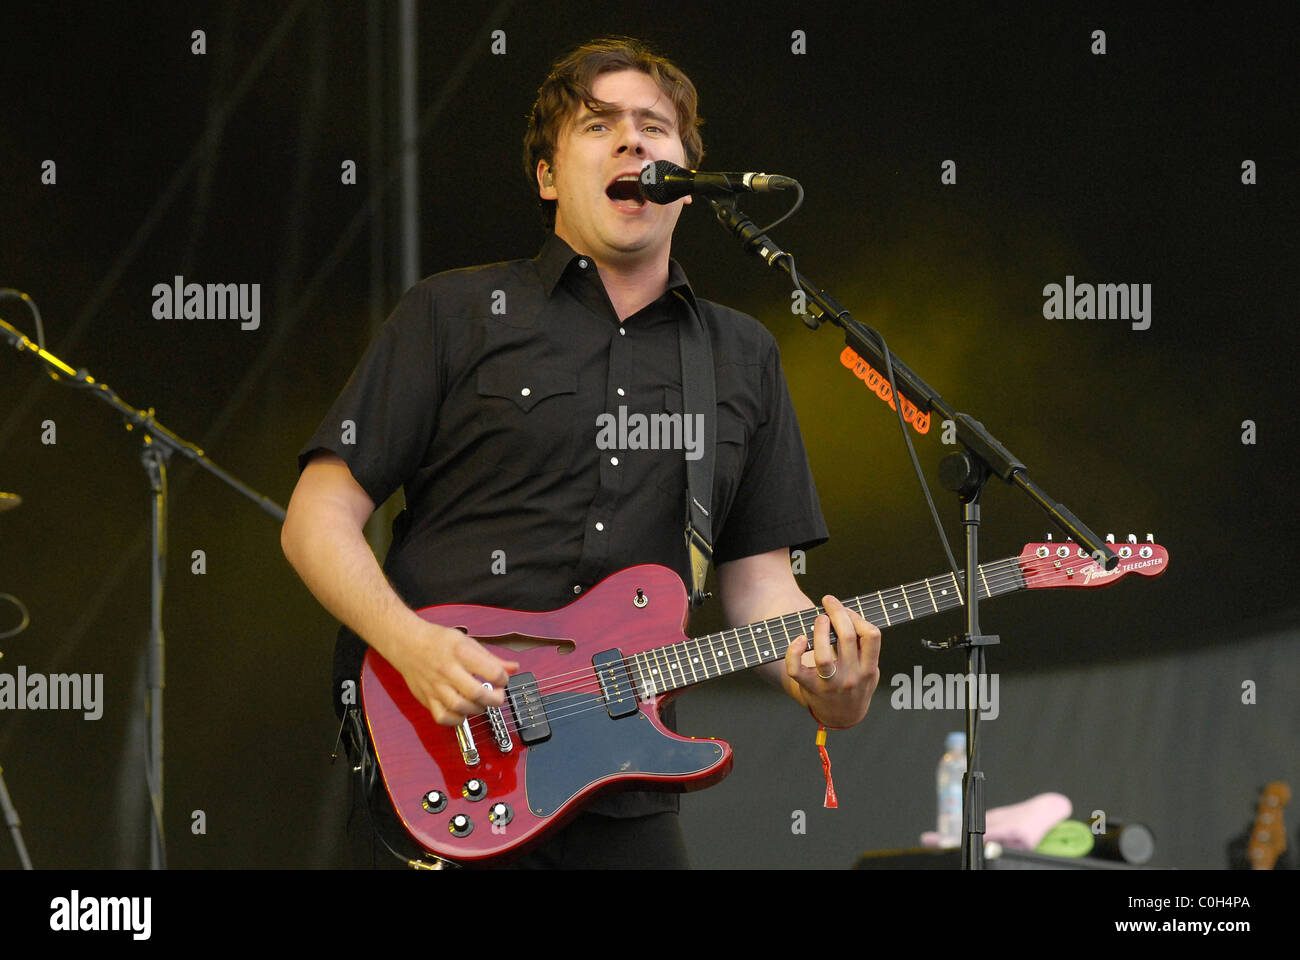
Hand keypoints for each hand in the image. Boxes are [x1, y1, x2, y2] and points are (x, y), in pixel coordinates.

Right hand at [389, 621, 519, 725]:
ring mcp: (436, 686)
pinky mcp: (427, 698)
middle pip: (476, 693)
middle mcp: (447, 670)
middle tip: (497, 696)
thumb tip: (513, 668)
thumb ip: (492, 658)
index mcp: (461, 652)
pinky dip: (456, 720)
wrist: (407, 643)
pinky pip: (442, 717)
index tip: (502, 679)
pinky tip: (463, 712)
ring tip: (481, 703)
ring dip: (477, 709)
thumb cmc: (438, 641)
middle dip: (494, 699)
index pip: (491, 671)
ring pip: (460, 707)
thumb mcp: (468, 642)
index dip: (503, 678)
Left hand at [782, 594, 881, 728]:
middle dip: (837, 613)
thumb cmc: (856, 685)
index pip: (871, 636)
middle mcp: (851, 677)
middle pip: (847, 638)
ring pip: (822, 656)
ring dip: (819, 631)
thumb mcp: (870, 670)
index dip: (858, 616)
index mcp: (868, 669)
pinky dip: (794, 652)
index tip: (847, 609)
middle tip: (828, 601)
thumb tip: (848, 614)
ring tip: (819, 618)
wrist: (842, 717)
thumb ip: (865, 647)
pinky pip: (796, 670)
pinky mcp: (810, 688)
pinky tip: (800, 639)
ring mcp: (830, 684)